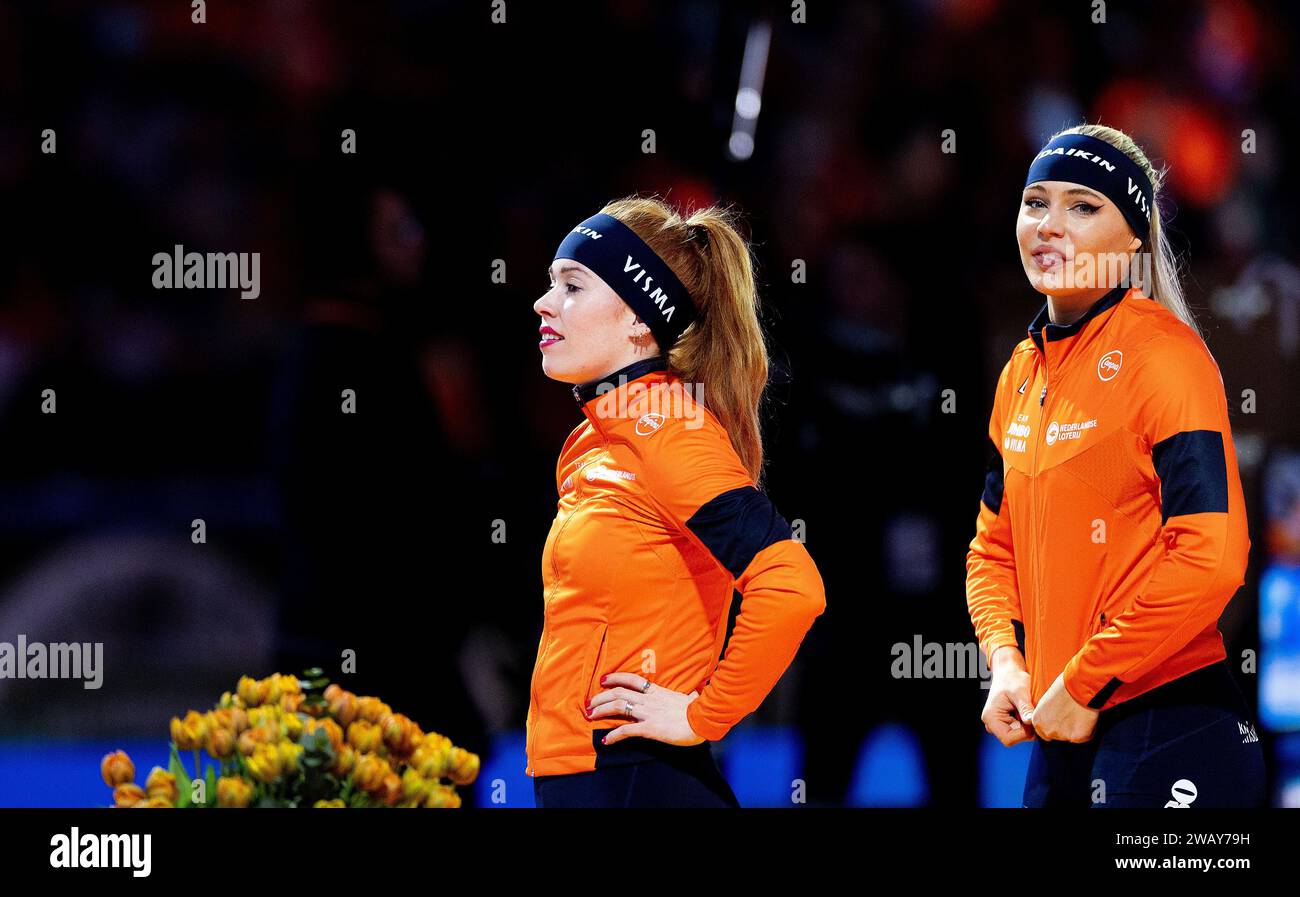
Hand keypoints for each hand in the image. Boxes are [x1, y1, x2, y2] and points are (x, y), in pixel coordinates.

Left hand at [586, 672, 704, 746]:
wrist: (703, 720)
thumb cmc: (699, 710)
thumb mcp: (691, 698)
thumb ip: (689, 695)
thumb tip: (695, 693)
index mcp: (657, 691)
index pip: (631, 679)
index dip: (614, 678)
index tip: (602, 680)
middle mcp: (649, 700)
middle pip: (618, 692)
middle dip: (600, 697)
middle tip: (588, 703)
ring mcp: (648, 713)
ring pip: (618, 706)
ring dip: (600, 711)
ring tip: (590, 716)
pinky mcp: (649, 728)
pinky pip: (626, 730)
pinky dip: (613, 735)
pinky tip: (606, 740)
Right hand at [981, 646, 1035, 745]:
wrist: (1009, 672)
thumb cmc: (1012, 678)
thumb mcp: (1020, 692)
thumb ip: (1025, 708)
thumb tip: (1031, 723)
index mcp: (991, 717)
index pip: (1008, 739)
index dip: (1023, 734)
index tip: (1031, 721)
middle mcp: (992, 723)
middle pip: (1013, 739)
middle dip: (1026, 729)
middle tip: (1031, 713)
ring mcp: (999, 724)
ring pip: (1018, 735)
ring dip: (1027, 726)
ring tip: (1028, 709)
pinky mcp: (1006, 722)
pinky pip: (1019, 730)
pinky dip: (1026, 723)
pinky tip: (1026, 711)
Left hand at [1029, 672, 1097, 742]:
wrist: (1078, 685)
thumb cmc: (1063, 687)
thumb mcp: (1046, 701)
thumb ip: (1047, 714)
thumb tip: (1052, 718)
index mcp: (1037, 721)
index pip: (1043, 732)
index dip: (1054, 724)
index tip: (1061, 717)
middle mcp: (1048, 731)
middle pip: (1056, 736)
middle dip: (1063, 729)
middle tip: (1071, 715)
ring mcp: (1063, 736)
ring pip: (1070, 737)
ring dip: (1075, 729)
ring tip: (1079, 714)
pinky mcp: (1078, 737)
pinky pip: (1083, 737)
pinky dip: (1087, 730)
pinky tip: (1087, 717)